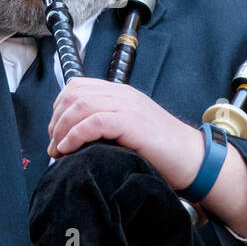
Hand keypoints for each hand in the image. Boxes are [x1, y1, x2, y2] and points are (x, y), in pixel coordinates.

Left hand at [47, 77, 205, 190]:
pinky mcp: (132, 122)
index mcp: (120, 93)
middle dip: (56, 120)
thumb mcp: (130, 130)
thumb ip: (107, 125)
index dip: (59, 108)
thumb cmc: (161, 151)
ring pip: (80, 105)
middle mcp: (122, 94)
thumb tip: (75, 139)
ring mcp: (128, 106)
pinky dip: (75, 136)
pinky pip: (94, 122)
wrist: (192, 158)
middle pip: (73, 94)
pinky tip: (68, 150)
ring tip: (58, 151)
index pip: (77, 86)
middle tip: (54, 146)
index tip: (55, 133)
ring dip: (61, 130)